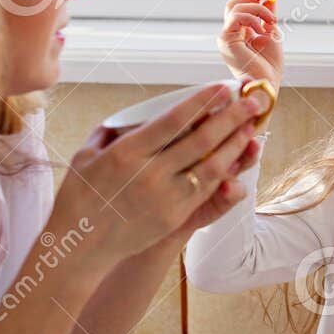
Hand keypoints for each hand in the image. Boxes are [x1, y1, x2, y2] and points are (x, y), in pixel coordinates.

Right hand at [52, 83, 266, 263]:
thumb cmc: (80, 195)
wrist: (79, 246)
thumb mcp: (86, 154)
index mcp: (126, 153)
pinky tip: (236, 158)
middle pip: (201, 140)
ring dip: (236, 144)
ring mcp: (164, 198)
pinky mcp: (174, 217)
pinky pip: (205, 190)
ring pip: (212, 166)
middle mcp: (149, 174)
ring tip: (252, 126)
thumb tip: (141, 113)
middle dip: (233, 117)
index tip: (223, 87)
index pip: (174, 120)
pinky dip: (225, 172)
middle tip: (254, 101)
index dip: (203, 102)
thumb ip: (114, 129)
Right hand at [219, 0, 283, 85]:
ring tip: (272, 20)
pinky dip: (251, 17)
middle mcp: (229, 33)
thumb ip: (268, 13)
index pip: (241, 6)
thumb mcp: (272, 32)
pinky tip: (261, 28)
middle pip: (233, 3)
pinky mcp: (225, 40)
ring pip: (235, 8)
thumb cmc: (270, 64)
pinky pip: (235, 17)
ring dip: (257, 9)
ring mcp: (225, 36)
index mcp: (239, 32)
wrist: (267, 82)